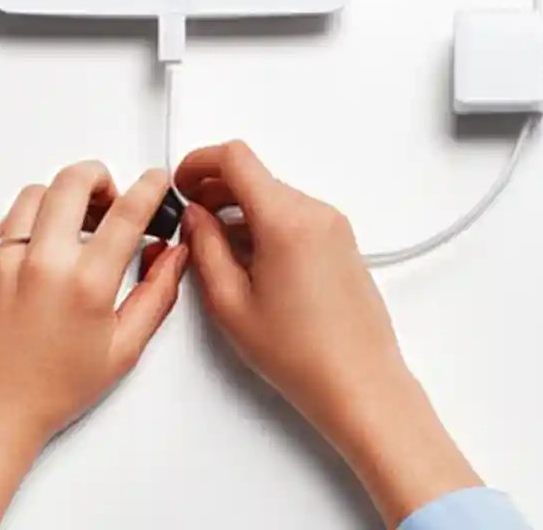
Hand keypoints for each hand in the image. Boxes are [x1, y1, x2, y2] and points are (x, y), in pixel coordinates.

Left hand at [0, 163, 188, 529]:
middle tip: (112, 197)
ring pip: (37, 191)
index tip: (156, 182)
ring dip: (64, 195)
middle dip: (101, 177)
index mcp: (85, 284)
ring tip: (77, 222)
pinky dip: (33, 216)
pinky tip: (45, 242)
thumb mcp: (123, 349)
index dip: (150, 187)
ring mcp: (5, 258)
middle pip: (74, 180)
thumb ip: (156, 295)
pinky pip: (9, 217)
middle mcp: (43, 262)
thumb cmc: (50, 391)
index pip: (128, 211)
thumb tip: (173, 256)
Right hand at [176, 141, 481, 526]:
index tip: (182, 182)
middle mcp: (316, 214)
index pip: (236, 158)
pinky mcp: (341, 242)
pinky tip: (247, 260)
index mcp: (286, 221)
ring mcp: (334, 226)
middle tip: (189, 217)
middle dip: (215, 189)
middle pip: (255, 175)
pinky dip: (265, 224)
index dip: (199, 163)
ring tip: (215, 248)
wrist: (360, 383)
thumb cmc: (304, 356)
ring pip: (274, 195)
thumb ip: (204, 248)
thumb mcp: (230, 303)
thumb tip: (194, 219)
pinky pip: (295, 216)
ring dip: (239, 209)